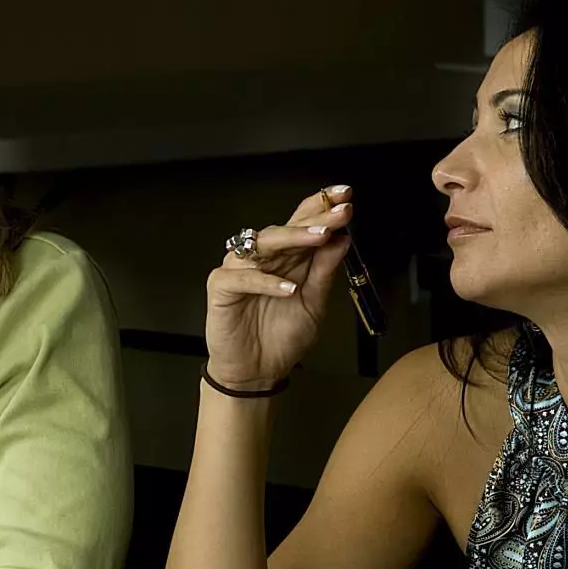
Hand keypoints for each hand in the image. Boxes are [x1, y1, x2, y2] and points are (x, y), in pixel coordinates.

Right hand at [204, 185, 354, 390]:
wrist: (258, 371)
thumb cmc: (283, 337)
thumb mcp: (315, 304)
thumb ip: (324, 272)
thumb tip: (343, 239)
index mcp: (287, 257)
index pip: (302, 223)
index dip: (321, 207)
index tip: (346, 197)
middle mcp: (263, 257)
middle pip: (286, 228)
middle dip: (314, 218)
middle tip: (340, 212)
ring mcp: (239, 269)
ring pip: (262, 244)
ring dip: (293, 239)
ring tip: (320, 237)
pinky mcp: (221, 288)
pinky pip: (242, 278)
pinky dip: (265, 282)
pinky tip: (288, 288)